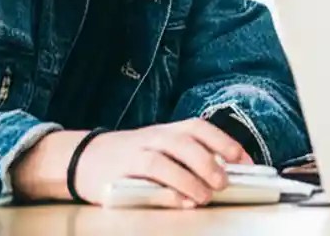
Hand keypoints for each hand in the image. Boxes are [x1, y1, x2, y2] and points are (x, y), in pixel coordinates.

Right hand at [73, 119, 250, 206]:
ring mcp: (136, 152)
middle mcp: (154, 136)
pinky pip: (146, 178)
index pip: (201, 128)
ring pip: (166, 158)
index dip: (227, 143)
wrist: (82, 158)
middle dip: (210, 160)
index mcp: (168, 130)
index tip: (247, 162)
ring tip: (206, 195)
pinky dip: (167, 190)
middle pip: (186, 140)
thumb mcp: (160, 150)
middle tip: (224, 182)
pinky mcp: (120, 172)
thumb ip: (187, 160)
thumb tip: (224, 175)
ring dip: (190, 177)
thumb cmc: (130, 157)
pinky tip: (182, 201)